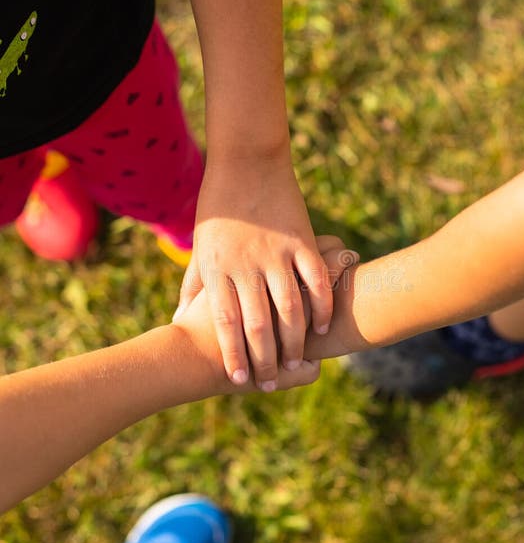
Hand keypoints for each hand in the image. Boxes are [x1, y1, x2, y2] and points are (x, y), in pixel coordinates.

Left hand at [176, 157, 337, 389]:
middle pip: (258, 322)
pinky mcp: (302, 240)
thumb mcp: (201, 247)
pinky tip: (323, 327)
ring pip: (290, 307)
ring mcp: (277, 253)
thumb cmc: (217, 207)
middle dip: (265, 358)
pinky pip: (316, 280)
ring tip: (298, 362)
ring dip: (295, 340)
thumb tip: (180, 317)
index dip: (233, 353)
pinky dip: (322, 305)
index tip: (239, 380)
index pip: (226, 321)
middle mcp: (247, 264)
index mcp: (220, 268)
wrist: (245, 161)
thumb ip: (194, 284)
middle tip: (272, 382)